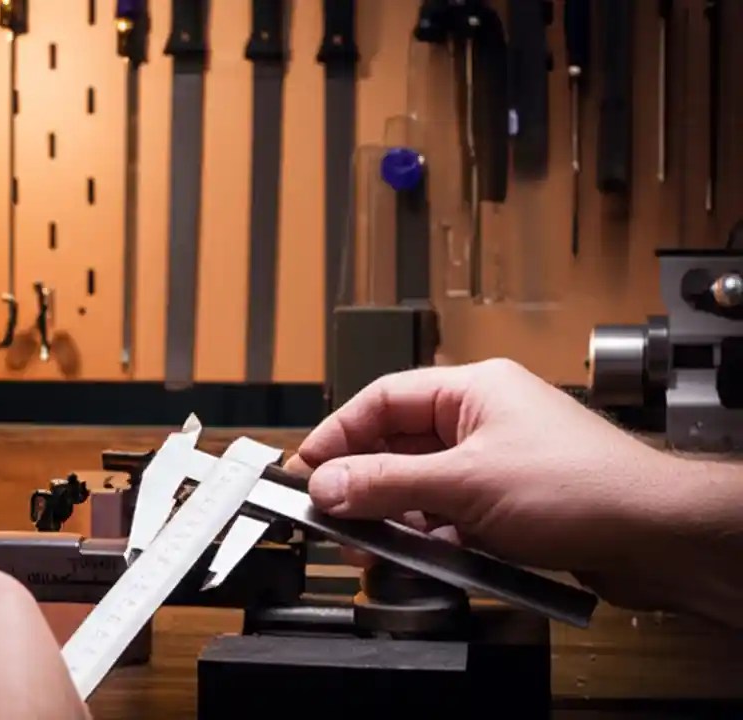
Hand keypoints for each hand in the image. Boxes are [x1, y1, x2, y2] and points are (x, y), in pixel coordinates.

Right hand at [284, 358, 742, 625]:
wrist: (653, 536)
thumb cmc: (582, 487)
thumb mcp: (463, 484)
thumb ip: (385, 483)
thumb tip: (328, 483)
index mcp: (472, 389)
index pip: (381, 400)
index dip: (338, 434)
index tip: (307, 468)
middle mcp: (482, 419)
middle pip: (397, 445)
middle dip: (362, 483)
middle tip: (333, 515)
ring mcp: (496, 462)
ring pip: (421, 484)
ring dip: (394, 515)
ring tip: (372, 544)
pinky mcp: (508, 502)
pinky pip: (448, 513)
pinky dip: (429, 535)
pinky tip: (421, 555)